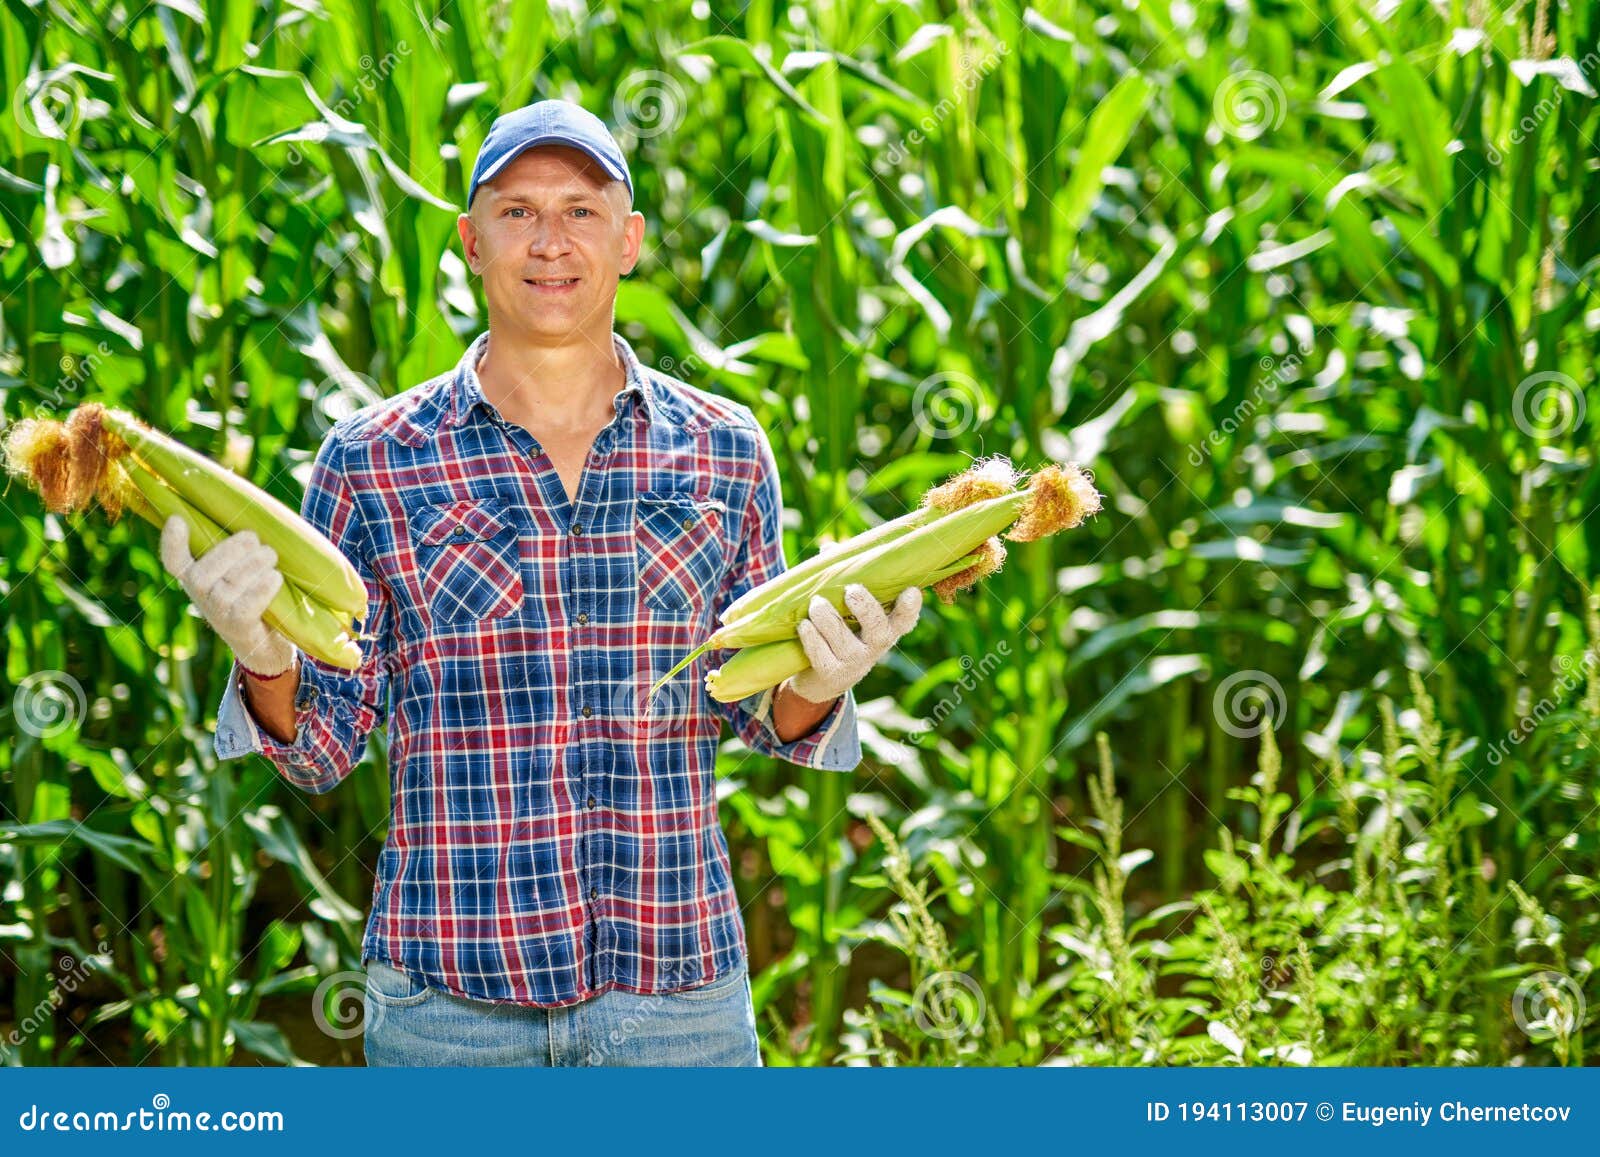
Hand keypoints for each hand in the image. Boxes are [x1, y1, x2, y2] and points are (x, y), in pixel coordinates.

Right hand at [159, 515, 295, 677]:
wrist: (264, 645)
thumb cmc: (252, 598)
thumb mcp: (236, 574)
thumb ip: (233, 552)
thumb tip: (249, 527)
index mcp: (194, 580)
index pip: (174, 562)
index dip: (171, 543)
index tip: (177, 520)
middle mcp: (200, 597)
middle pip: (207, 569)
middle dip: (235, 548)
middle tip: (257, 541)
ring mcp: (218, 614)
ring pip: (231, 584)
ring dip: (255, 564)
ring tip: (270, 555)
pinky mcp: (239, 628)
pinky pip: (248, 604)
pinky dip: (263, 588)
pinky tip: (275, 577)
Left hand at [788, 583, 921, 703]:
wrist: (823, 678)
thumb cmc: (840, 629)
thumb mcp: (848, 607)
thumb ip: (842, 576)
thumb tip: (828, 548)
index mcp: (887, 626)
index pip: (905, 618)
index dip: (910, 607)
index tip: (911, 592)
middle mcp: (876, 646)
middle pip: (877, 627)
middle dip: (864, 606)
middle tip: (850, 590)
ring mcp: (855, 662)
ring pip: (842, 637)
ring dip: (826, 617)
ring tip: (816, 603)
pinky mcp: (832, 674)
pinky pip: (821, 653)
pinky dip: (811, 637)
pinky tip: (804, 625)